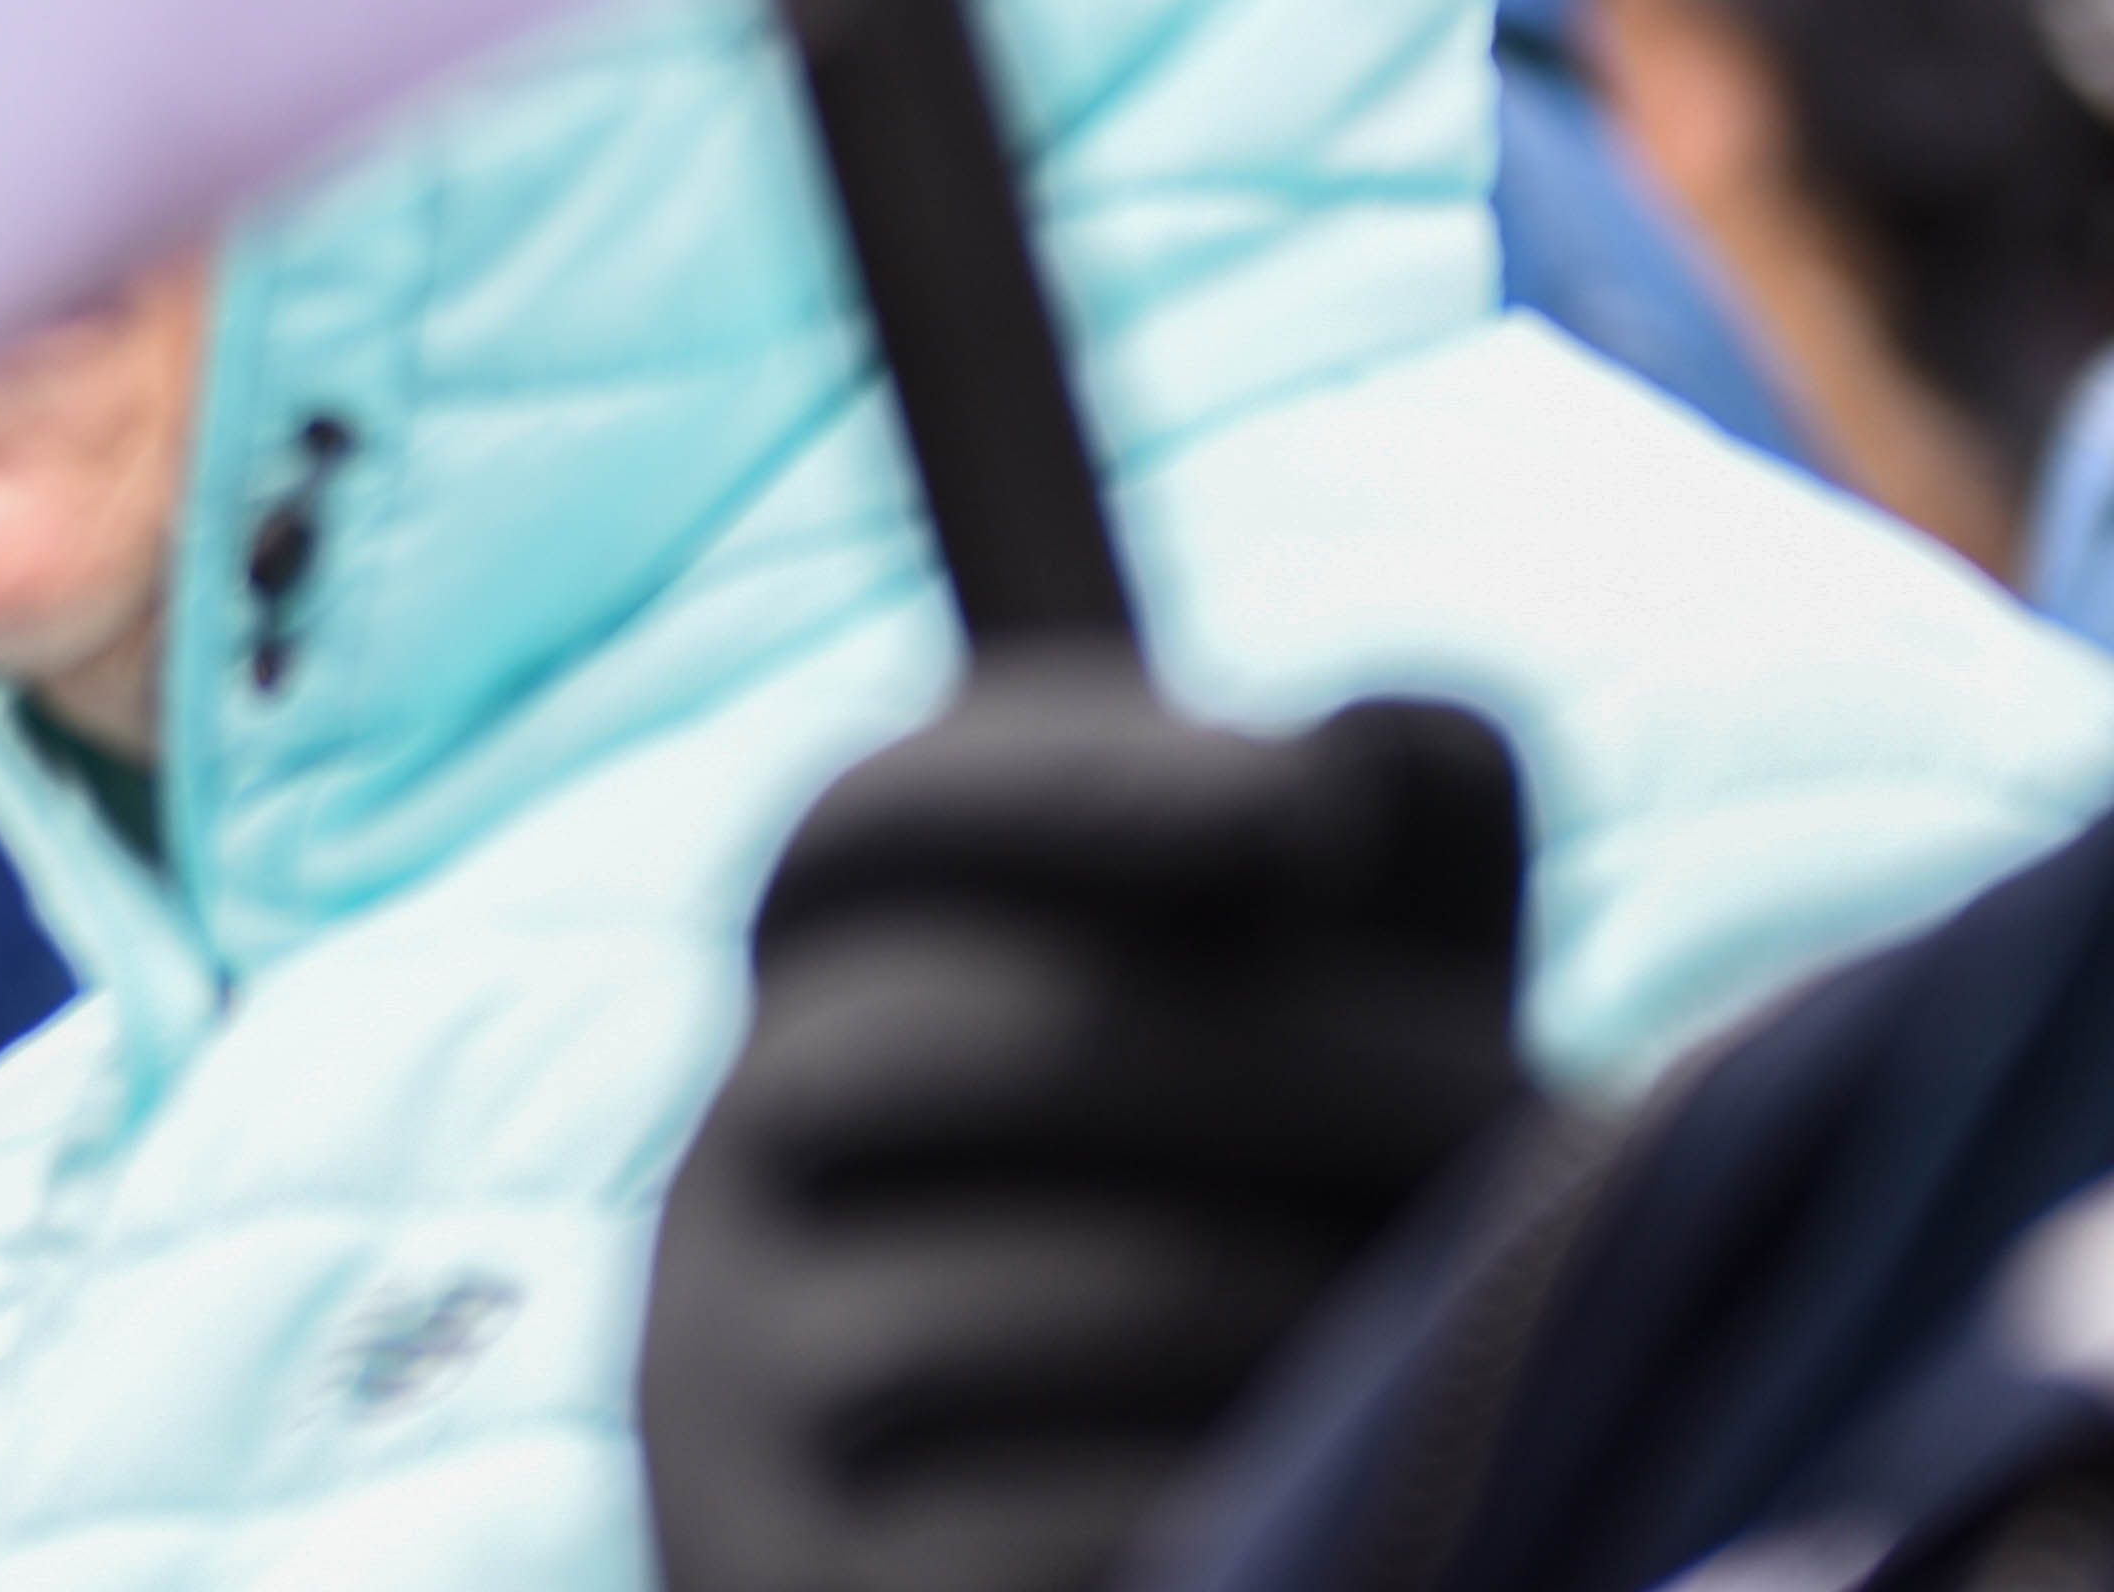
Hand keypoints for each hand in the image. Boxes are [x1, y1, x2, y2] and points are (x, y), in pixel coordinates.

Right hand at [640, 648, 1534, 1591]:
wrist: (1194, 1585)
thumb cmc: (1291, 1321)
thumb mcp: (1356, 1080)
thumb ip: (1383, 890)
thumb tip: (1377, 745)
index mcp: (831, 1025)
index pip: (865, 833)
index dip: (1068, 788)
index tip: (1306, 808)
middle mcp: (723, 1190)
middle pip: (964, 1046)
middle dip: (1299, 1067)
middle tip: (1530, 1115)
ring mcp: (727, 1404)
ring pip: (1001, 1306)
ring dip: (1281, 1316)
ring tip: (1453, 1365)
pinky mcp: (781, 1582)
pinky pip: (1023, 1528)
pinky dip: (1205, 1512)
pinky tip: (1324, 1520)